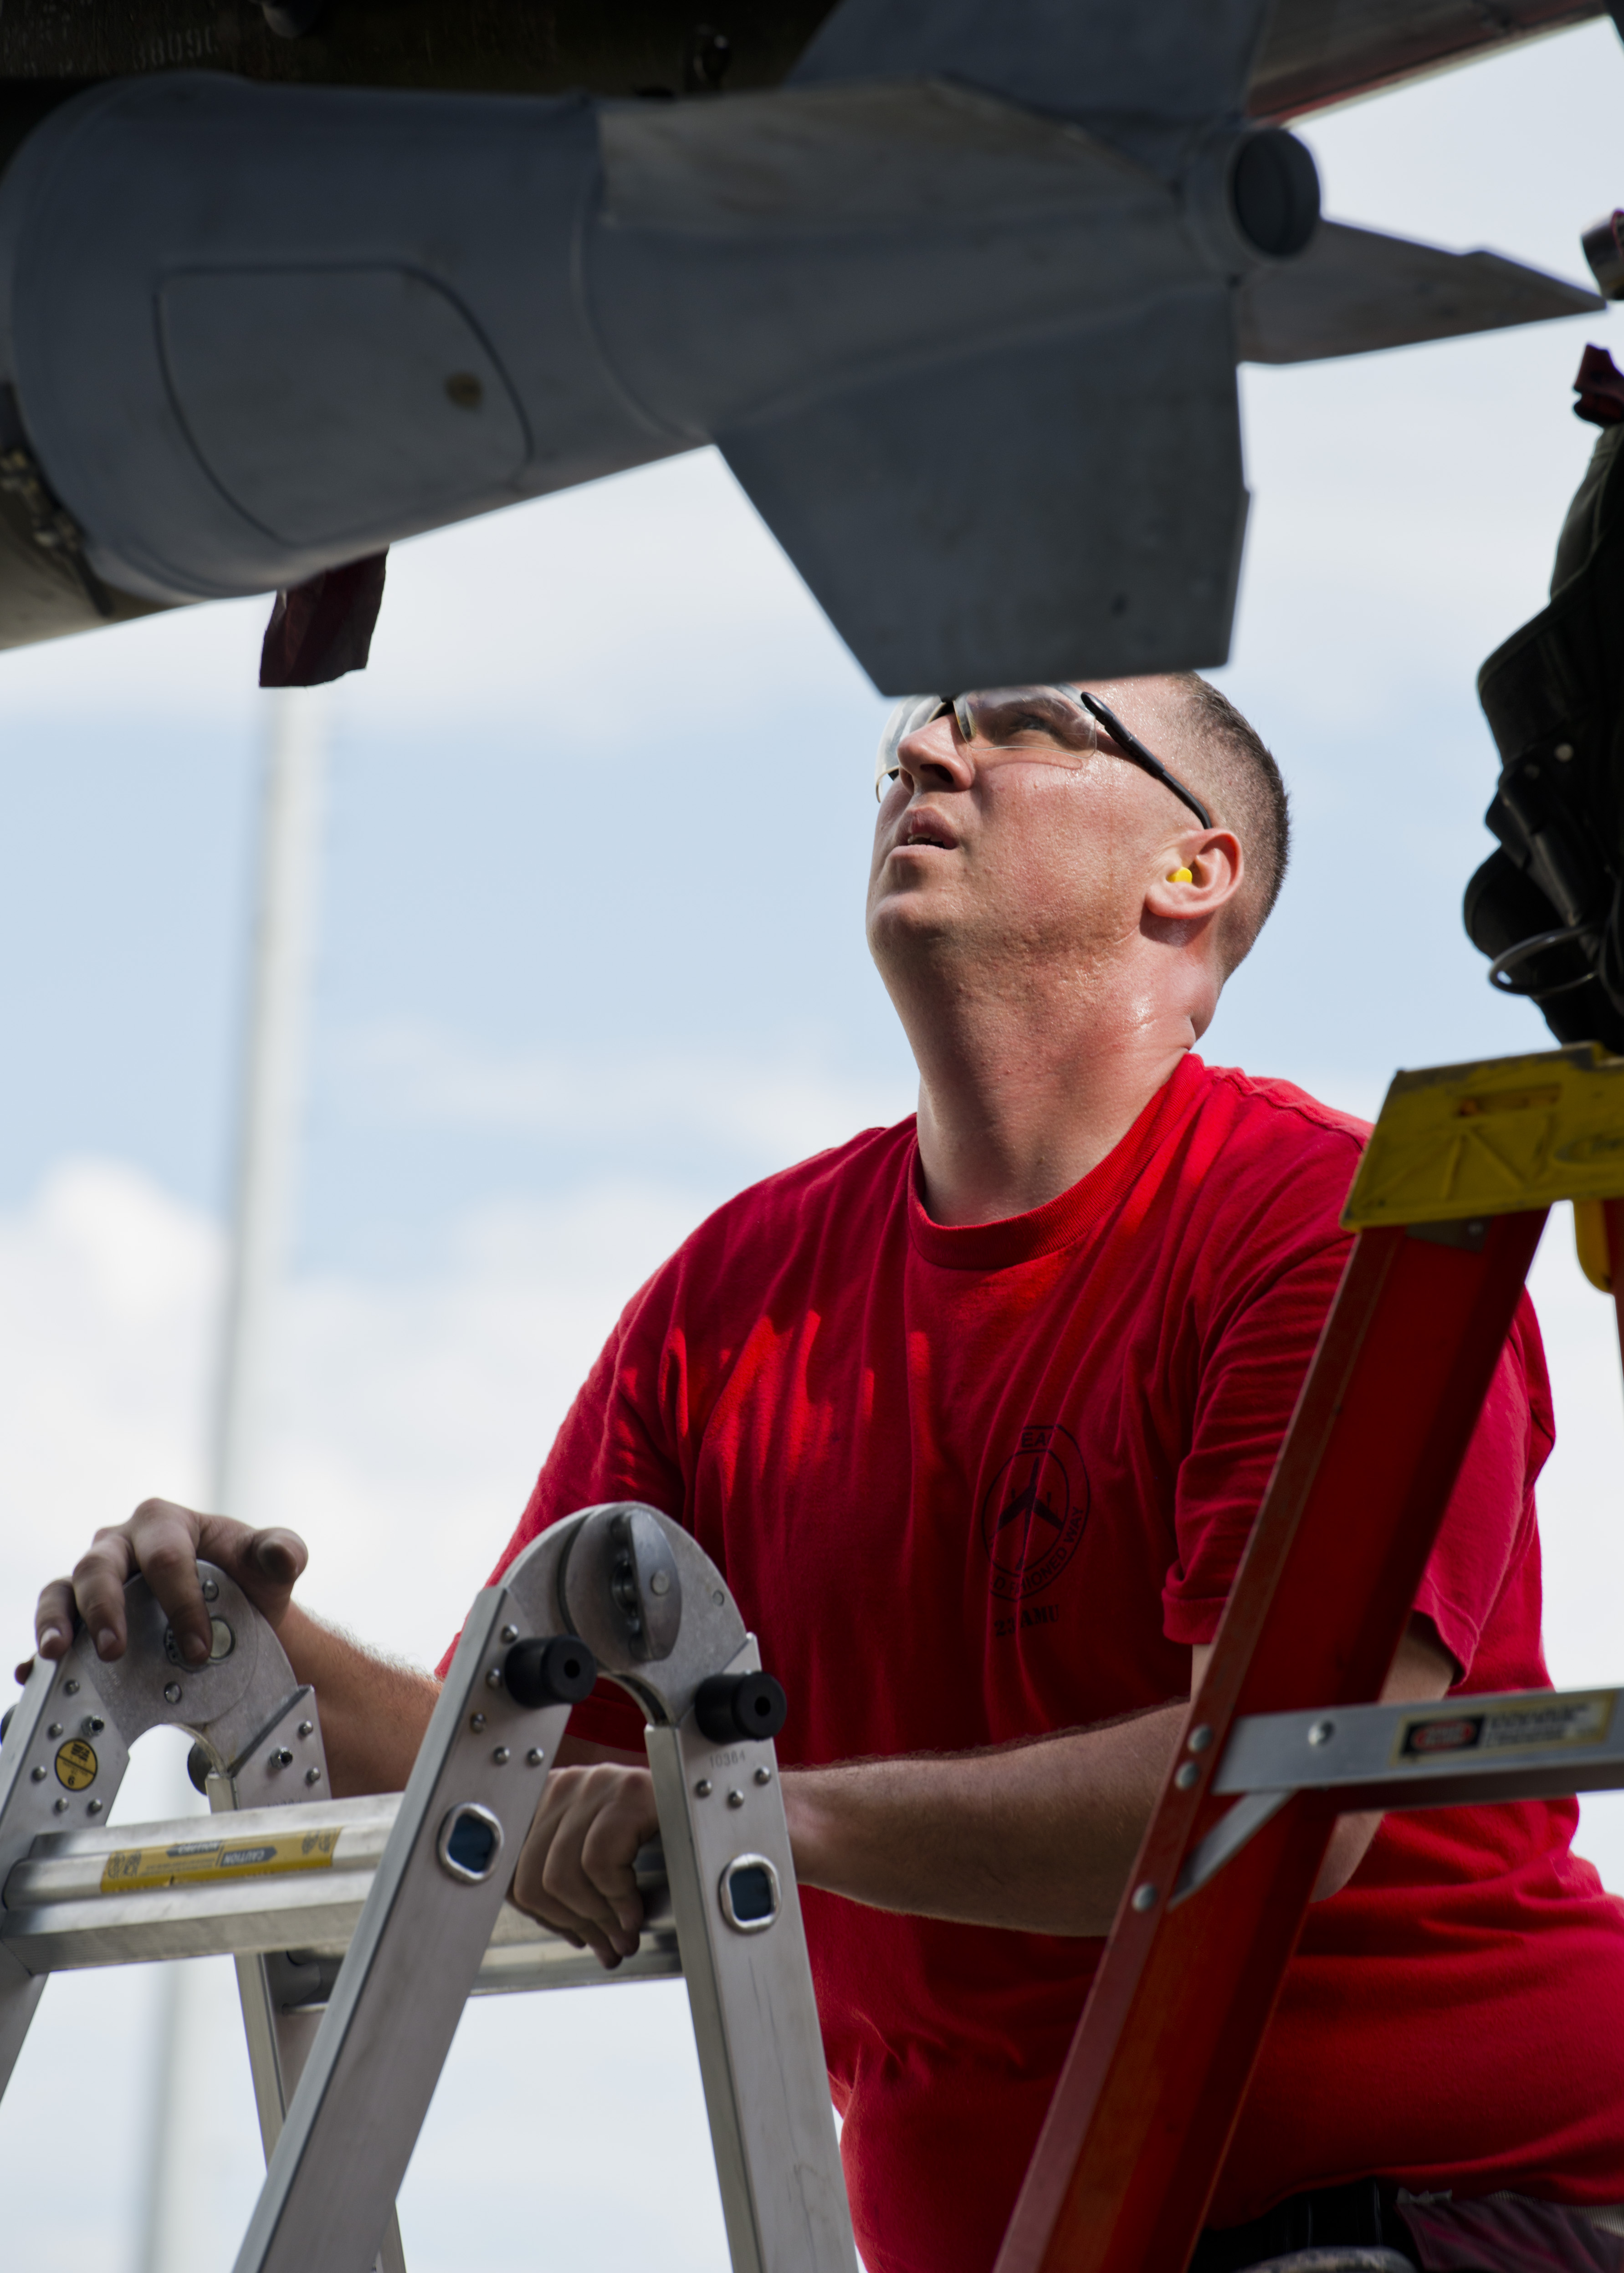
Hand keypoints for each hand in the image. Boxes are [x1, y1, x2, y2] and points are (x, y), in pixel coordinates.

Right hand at [20, 1499, 307, 1684]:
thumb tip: (284, 1555)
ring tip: (55, 1654)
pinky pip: (53, 1624)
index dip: (180, 1602)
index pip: (166, 1559)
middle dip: (106, 1608)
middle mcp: (122, 1544)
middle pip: (101, 1567)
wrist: (232, 1616)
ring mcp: (95, 1578)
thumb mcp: (269, 1565)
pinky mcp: (79, 1612)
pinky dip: (42, 1647)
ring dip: (57, 1622)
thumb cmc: (246, 1581)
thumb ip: (282, 1552)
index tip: (200, 1647)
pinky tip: (36, 1672)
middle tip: (115, 1650)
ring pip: (63, 1589)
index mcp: (165, 1524)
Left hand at [509, 1763, 658, 1968]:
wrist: (715, 1801)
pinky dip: (617, 1898)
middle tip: (607, 1945)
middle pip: (530, 1878)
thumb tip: (579, 1938)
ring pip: (560, 1876)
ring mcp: (594, 1785)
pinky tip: (634, 1911)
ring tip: (623, 1935)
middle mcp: (564, 1785)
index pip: (509, 1870)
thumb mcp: (606, 1853)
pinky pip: (599, 1862)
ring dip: (596, 1919)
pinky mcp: (627, 1792)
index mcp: (549, 1799)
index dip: (541, 1915)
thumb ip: (580, 1886)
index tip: (574, 1935)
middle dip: (571, 1924)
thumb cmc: (666, 1826)